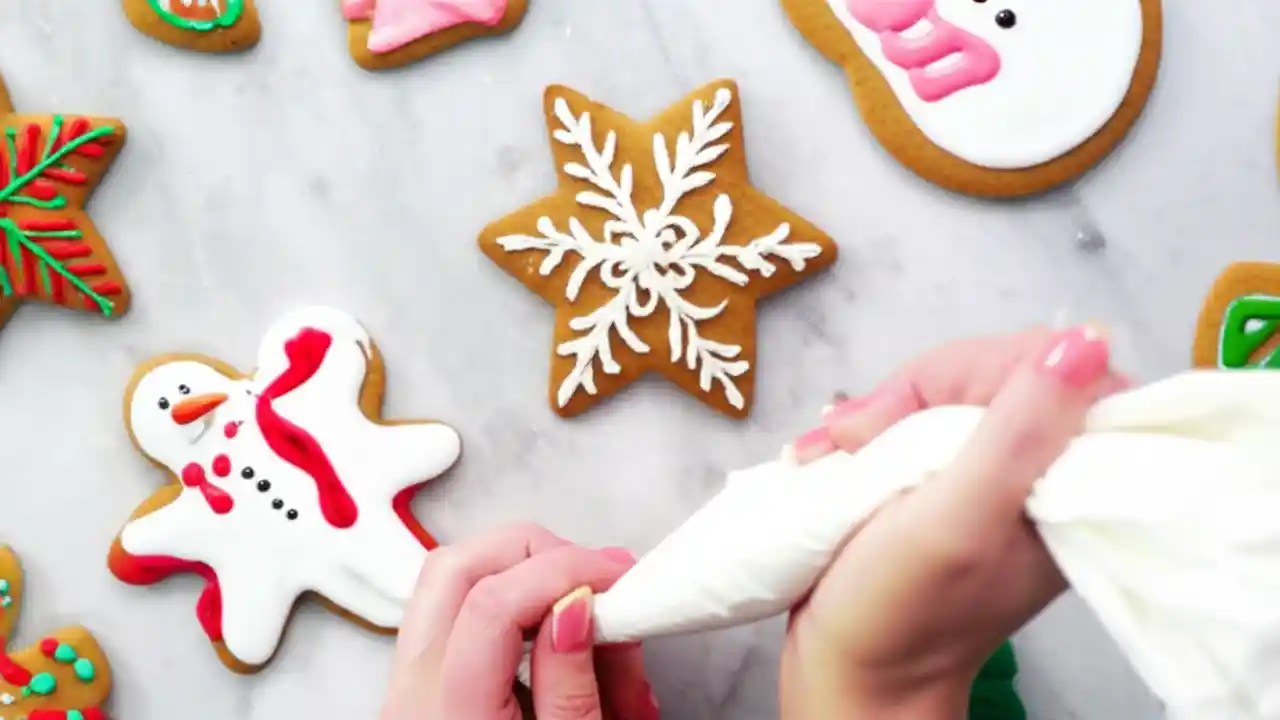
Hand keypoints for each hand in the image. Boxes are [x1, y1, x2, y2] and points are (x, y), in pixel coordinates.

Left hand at [380, 522, 660, 719]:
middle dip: (540, 554)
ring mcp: (407, 686)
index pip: (492, 601)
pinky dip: (515, 610)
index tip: (620, 580)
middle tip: (604, 583)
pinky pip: (459, 616)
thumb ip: (572, 683)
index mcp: (449, 715)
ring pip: (453, 583)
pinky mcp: (420, 689)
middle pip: (458, 567)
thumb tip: (578, 601)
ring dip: (528, 578)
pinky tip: (567, 648)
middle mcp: (411, 692)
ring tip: (595, 624)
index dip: (564, 571)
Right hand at [779, 326, 1127, 718]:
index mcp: (1074, 477)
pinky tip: (833, 453)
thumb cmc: (904, 608)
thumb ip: (1020, 431)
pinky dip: (868, 429)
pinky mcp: (950, 482)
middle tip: (853, 443)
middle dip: (908, 397)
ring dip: (876, 415)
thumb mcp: (962, 518)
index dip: (970, 373)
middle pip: (986, 370)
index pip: (1046, 365)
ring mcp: (994, 475)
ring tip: (832, 453)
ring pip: (943, 391)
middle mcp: (1044, 469)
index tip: (909, 420)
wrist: (851, 674)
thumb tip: (1086, 338)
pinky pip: (916, 420)